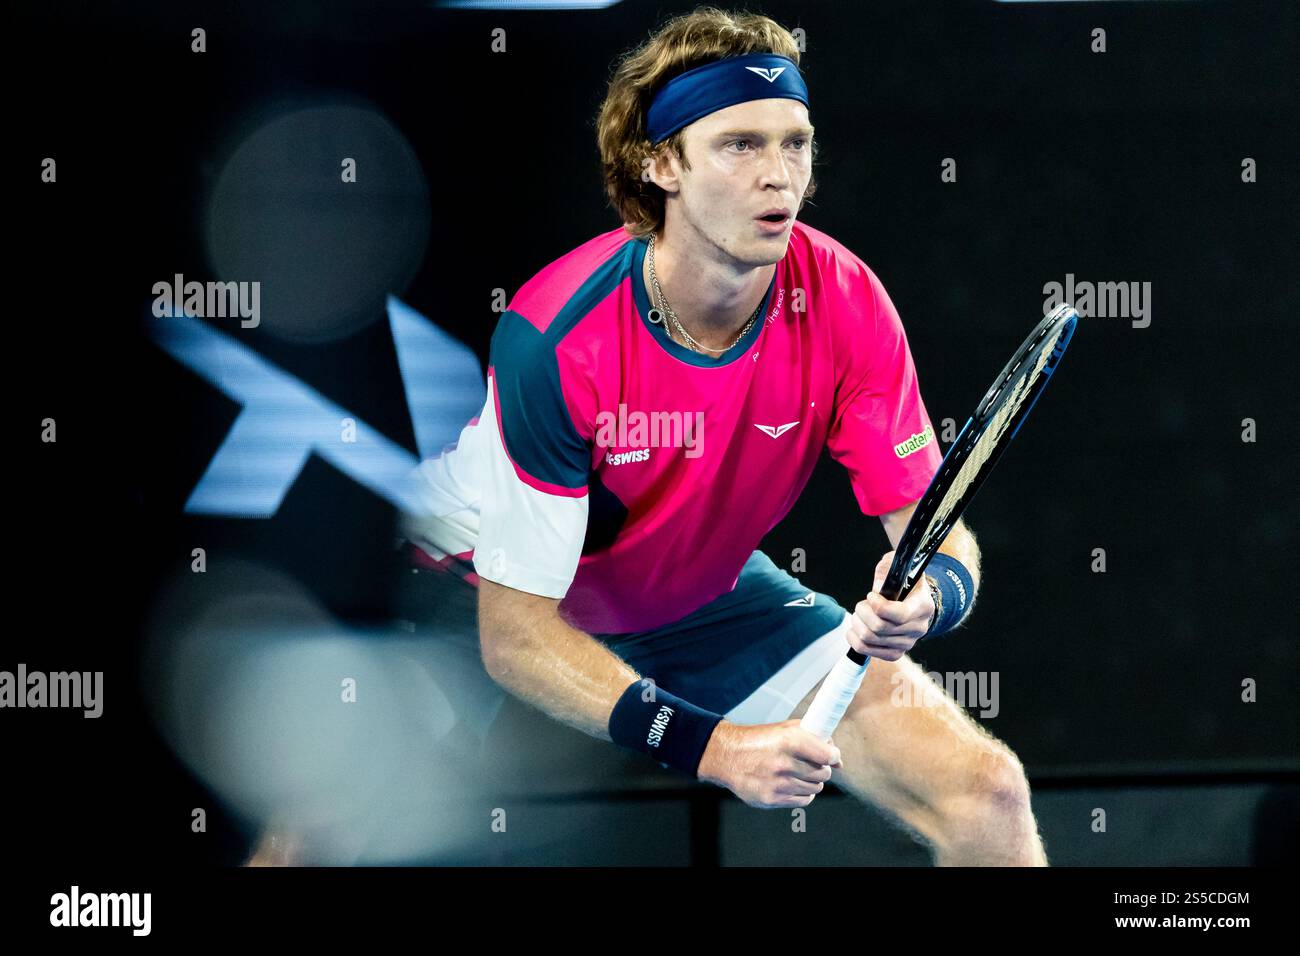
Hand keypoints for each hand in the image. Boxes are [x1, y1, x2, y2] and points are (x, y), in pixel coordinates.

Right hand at [697, 720, 842, 808]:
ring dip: (811, 782)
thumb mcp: (786, 729)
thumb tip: (839, 761)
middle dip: (822, 769)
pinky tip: (792, 784)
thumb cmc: (760, 740)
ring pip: (815, 789)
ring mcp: (778, 784)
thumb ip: (815, 739)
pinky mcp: (772, 799)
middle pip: (824, 774)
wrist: (728, 756)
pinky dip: (802, 794)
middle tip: (812, 764)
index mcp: (789, 741)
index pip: (828, 755)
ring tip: (797, 773)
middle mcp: (784, 763)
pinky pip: (803, 801)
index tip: (831, 756)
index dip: (833, 756)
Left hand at [846, 550, 934, 661]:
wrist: (911, 599)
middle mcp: (919, 628)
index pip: (900, 614)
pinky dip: (854, 639)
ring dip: (857, 624)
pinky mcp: (895, 653)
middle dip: (863, 612)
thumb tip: (877, 588)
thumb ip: (886, 570)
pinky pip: (867, 651)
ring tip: (859, 614)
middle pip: (880, 627)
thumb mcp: (898, 565)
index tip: (870, 595)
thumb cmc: (903, 580)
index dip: (878, 606)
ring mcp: (908, 643)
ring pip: (870, 639)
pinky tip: (855, 628)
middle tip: (862, 604)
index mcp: (923, 606)